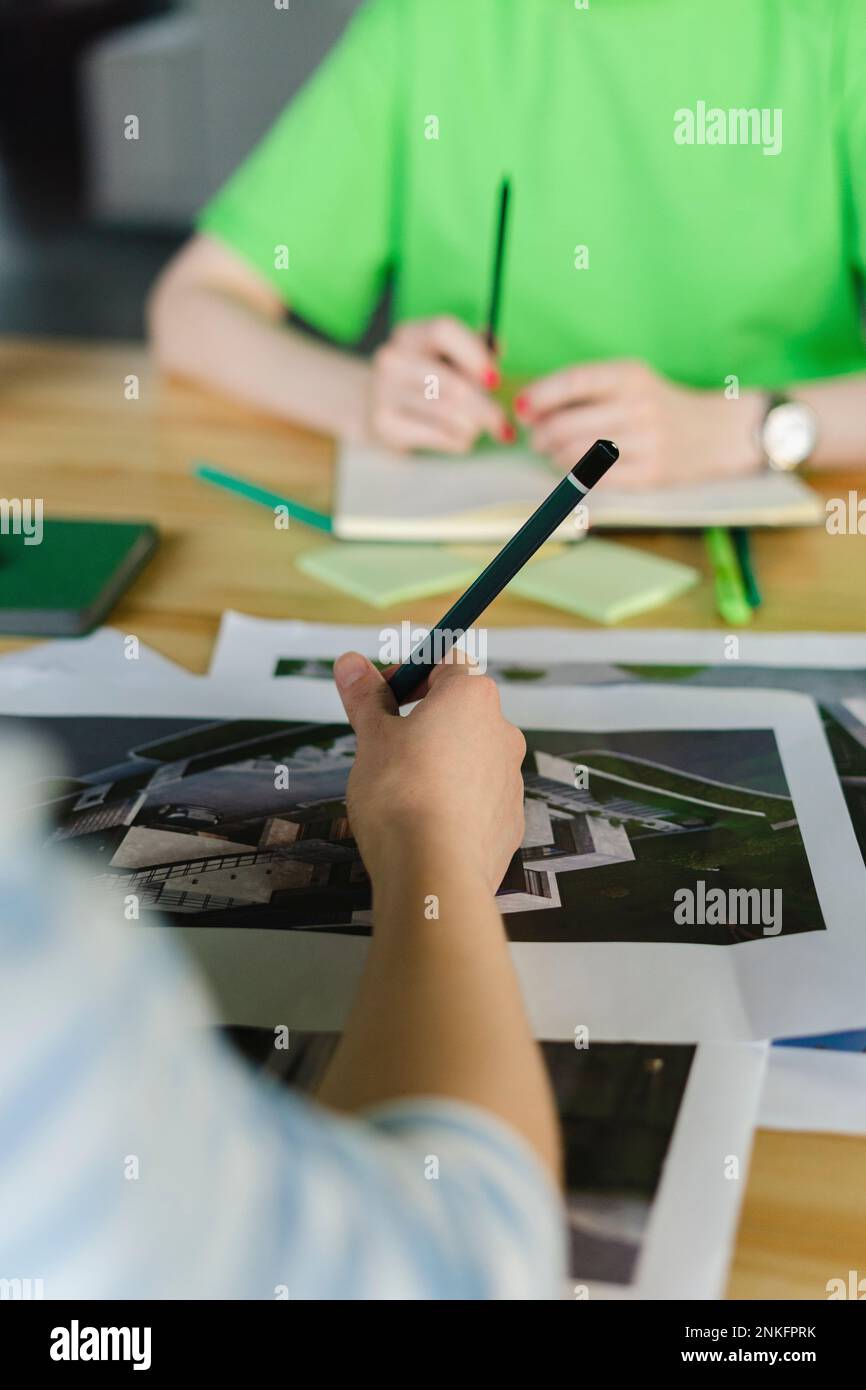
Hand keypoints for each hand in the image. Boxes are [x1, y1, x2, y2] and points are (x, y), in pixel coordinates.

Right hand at [333, 651, 525, 893]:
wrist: (435, 871)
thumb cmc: (402, 797)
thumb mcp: (372, 738)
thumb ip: (365, 697)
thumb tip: (351, 664)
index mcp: (471, 698)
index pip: (444, 662)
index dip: (408, 673)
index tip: (380, 696)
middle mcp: (501, 731)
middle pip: (460, 709)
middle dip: (421, 720)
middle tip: (383, 743)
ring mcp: (510, 777)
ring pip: (469, 755)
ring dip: (438, 760)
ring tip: (400, 788)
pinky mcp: (509, 818)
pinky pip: (478, 795)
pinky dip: (454, 798)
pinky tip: (424, 820)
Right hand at [368, 316, 513, 453]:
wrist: (374, 406)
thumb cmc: (424, 379)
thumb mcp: (445, 356)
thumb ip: (474, 347)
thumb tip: (497, 346)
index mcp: (410, 334)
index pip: (444, 331)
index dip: (475, 355)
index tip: (496, 381)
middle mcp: (392, 358)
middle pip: (454, 384)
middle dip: (486, 409)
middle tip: (504, 426)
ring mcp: (384, 392)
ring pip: (450, 414)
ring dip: (474, 428)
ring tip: (480, 431)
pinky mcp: (385, 424)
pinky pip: (439, 436)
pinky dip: (459, 441)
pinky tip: (461, 439)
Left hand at [516, 360, 763, 487]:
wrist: (717, 432)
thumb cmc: (657, 405)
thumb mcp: (629, 382)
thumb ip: (582, 390)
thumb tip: (527, 408)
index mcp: (630, 375)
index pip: (573, 382)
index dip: (539, 397)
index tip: (521, 409)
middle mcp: (640, 406)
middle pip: (568, 424)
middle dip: (542, 435)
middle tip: (536, 438)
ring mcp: (648, 442)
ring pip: (577, 454)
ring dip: (554, 456)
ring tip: (553, 453)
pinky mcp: (652, 474)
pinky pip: (596, 479)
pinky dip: (573, 476)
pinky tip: (571, 470)